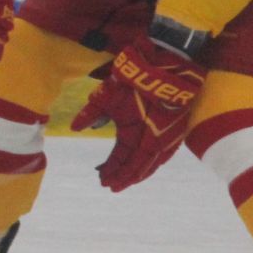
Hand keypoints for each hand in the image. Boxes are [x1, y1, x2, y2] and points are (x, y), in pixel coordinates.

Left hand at [69, 34, 205, 191]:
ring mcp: (168, 138)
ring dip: (139, 174)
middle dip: (123, 177)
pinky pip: (165, 155)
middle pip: (137, 167)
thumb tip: (74, 128)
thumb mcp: (106, 95)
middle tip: (111, 186)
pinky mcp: (178, 131)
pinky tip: (148, 166)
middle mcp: (152, 142)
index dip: (111, 170)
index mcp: (134, 135)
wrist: (169, 66)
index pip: (120, 160)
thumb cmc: (134, 79)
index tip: (101, 180)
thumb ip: (90, 113)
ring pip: (153, 164)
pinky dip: (154, 164)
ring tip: (127, 181)